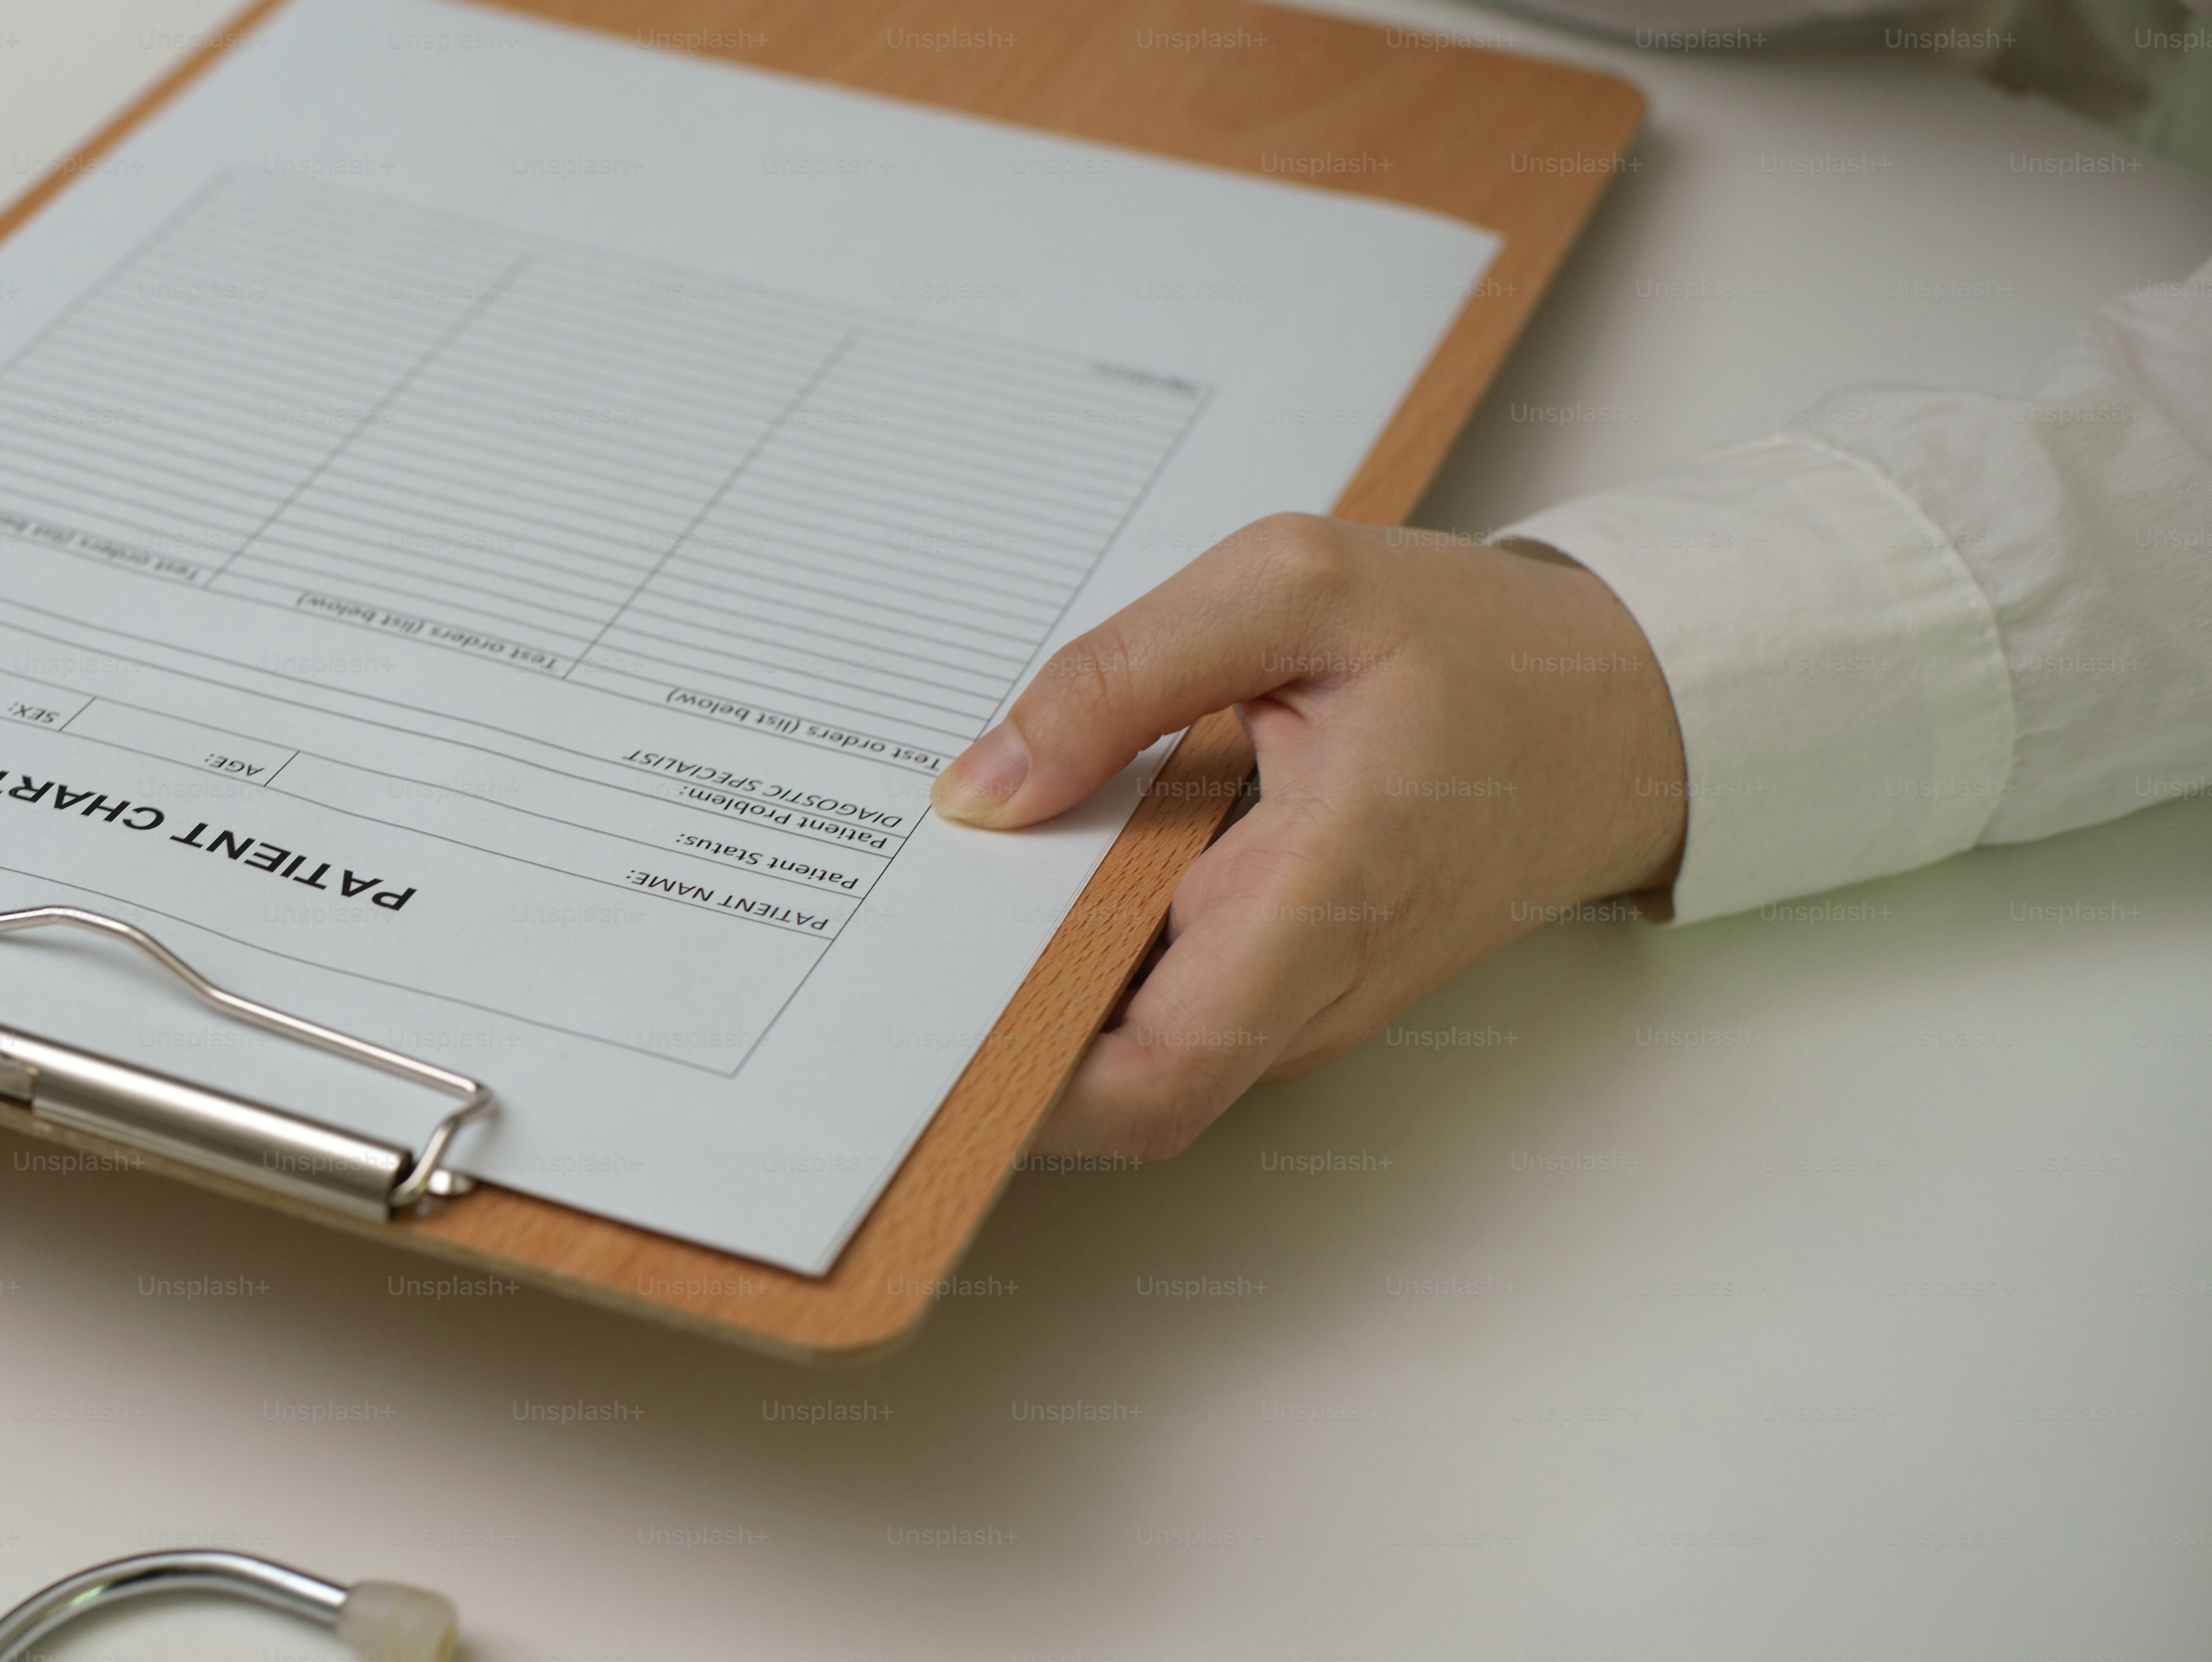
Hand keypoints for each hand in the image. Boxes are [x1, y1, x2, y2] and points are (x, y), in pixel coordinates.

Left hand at [929, 514, 1688, 1157]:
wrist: (1615, 711)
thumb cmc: (1472, 645)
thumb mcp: (1296, 587)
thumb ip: (1121, 676)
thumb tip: (979, 789)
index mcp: (1323, 893)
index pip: (1158, 1079)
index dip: (1030, 1084)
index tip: (934, 1010)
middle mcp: (1310, 987)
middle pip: (1118, 1075)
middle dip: (1001, 1014)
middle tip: (907, 913)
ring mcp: (1303, 1002)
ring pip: (1136, 1040)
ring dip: (1041, 977)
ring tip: (963, 875)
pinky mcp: (1292, 984)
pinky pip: (1170, 998)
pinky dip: (1095, 947)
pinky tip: (1049, 862)